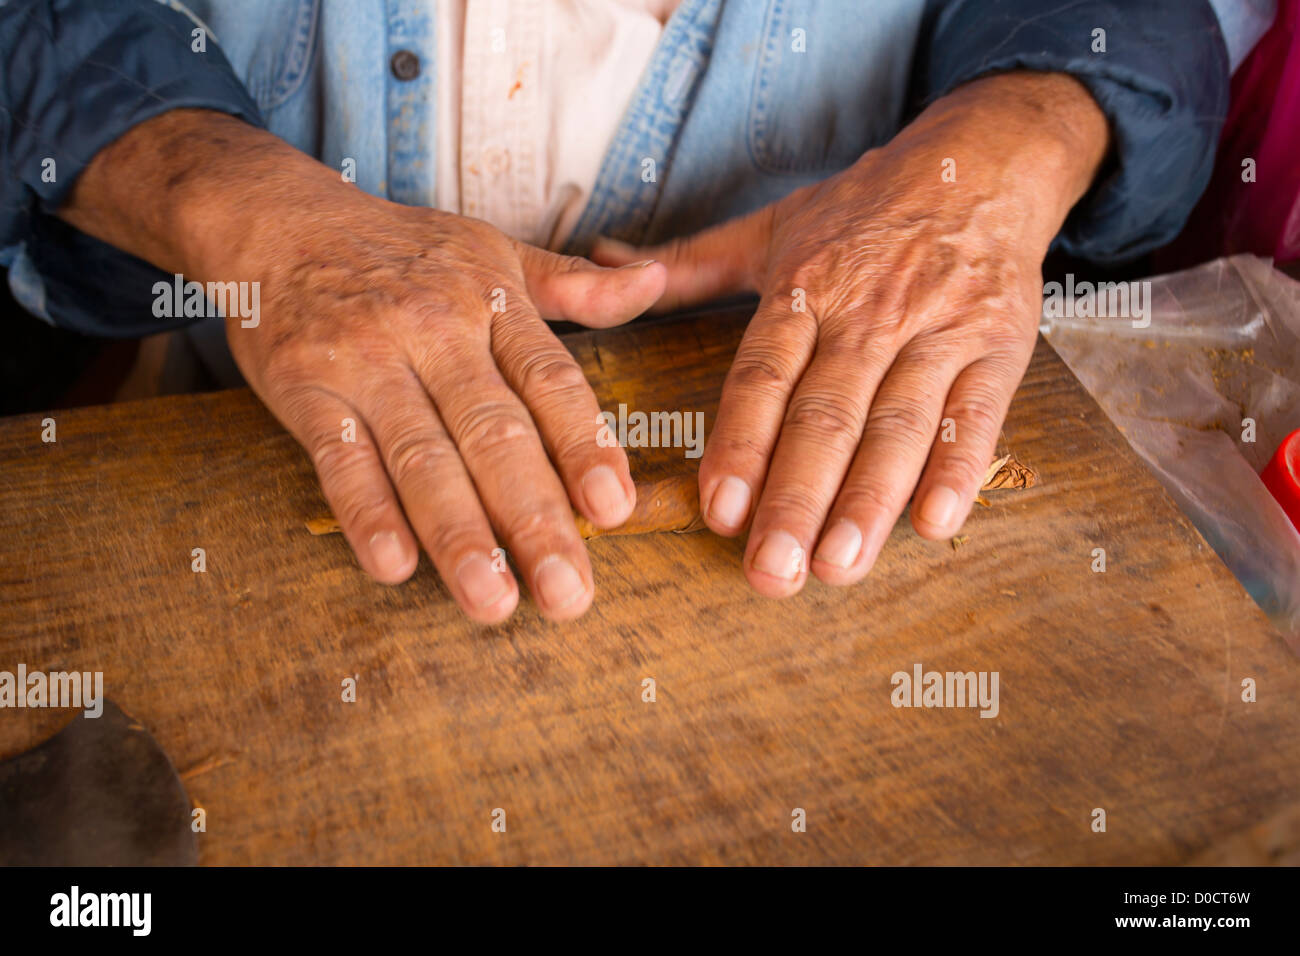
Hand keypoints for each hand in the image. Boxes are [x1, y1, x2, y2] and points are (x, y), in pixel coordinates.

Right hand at [60, 110, 666, 621]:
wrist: (277, 217)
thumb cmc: (401, 248)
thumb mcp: (494, 251)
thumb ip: (576, 285)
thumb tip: (658, 283)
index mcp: (493, 304)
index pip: (552, 382)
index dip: (585, 447)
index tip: (614, 511)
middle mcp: (435, 332)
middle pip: (495, 435)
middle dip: (535, 519)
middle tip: (569, 595)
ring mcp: (367, 362)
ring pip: (423, 457)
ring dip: (459, 535)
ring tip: (494, 603)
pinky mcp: (304, 387)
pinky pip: (339, 458)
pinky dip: (366, 513)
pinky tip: (394, 567)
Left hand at [593, 73, 1107, 595]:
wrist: (981, 164)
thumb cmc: (861, 210)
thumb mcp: (771, 228)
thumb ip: (687, 264)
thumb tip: (600, 266)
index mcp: (805, 285)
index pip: (764, 374)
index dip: (741, 444)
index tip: (719, 513)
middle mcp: (868, 310)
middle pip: (827, 415)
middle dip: (797, 498)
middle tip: (771, 572)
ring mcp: (938, 327)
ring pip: (899, 423)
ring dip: (869, 500)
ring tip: (838, 567)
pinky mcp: (998, 344)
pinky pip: (979, 412)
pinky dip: (961, 468)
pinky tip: (934, 525)